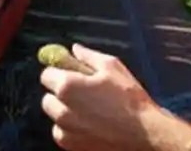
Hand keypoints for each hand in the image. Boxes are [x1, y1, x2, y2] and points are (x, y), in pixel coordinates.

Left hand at [41, 45, 190, 150]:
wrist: (144, 135)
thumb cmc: (129, 99)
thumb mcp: (112, 67)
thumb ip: (88, 56)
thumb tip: (74, 48)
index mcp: (67, 86)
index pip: (46, 74)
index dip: (59, 72)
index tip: (71, 74)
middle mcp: (61, 110)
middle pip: (48, 97)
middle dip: (61, 94)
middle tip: (83, 94)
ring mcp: (65, 130)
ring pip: (55, 116)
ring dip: (66, 112)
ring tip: (91, 111)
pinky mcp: (70, 146)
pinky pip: (62, 133)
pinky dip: (71, 129)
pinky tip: (91, 125)